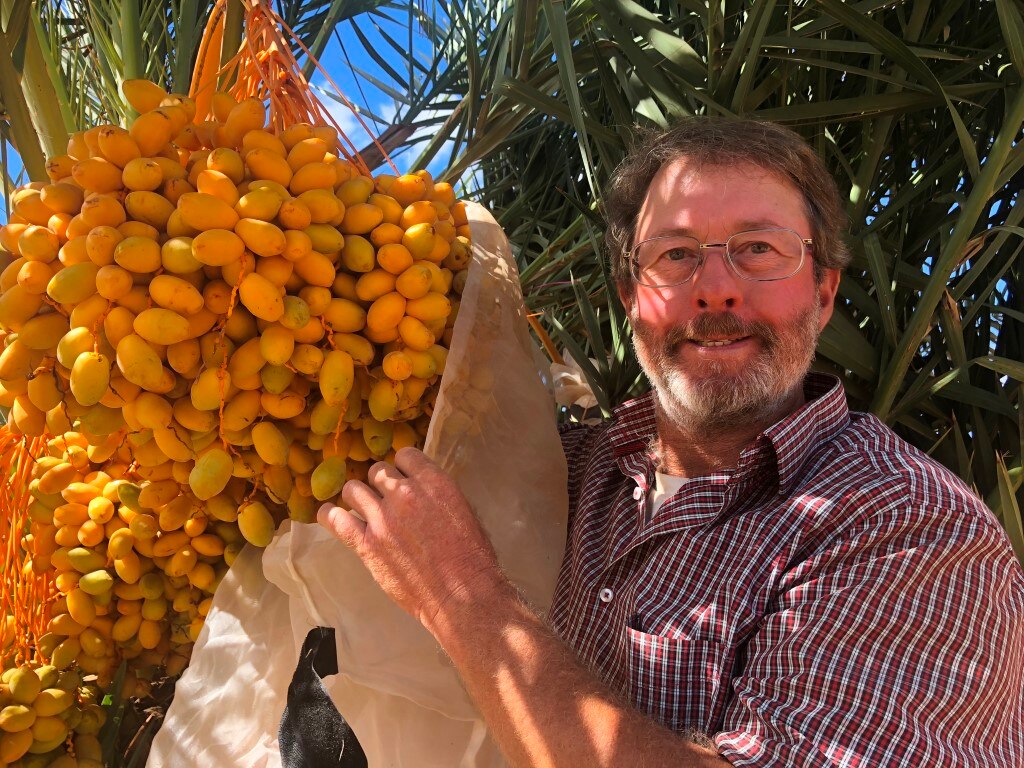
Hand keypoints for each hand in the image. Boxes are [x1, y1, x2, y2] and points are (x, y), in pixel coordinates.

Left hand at [317, 447, 509, 635]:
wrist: (461, 595)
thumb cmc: (472, 557)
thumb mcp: (463, 511)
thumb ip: (437, 495)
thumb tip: (420, 492)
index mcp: (433, 482)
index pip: (405, 455)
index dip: (403, 467)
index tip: (403, 480)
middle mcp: (404, 493)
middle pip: (377, 471)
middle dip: (381, 484)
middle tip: (386, 501)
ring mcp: (382, 519)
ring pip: (353, 489)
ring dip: (358, 497)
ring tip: (362, 509)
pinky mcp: (366, 544)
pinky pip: (336, 519)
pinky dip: (329, 515)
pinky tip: (330, 515)